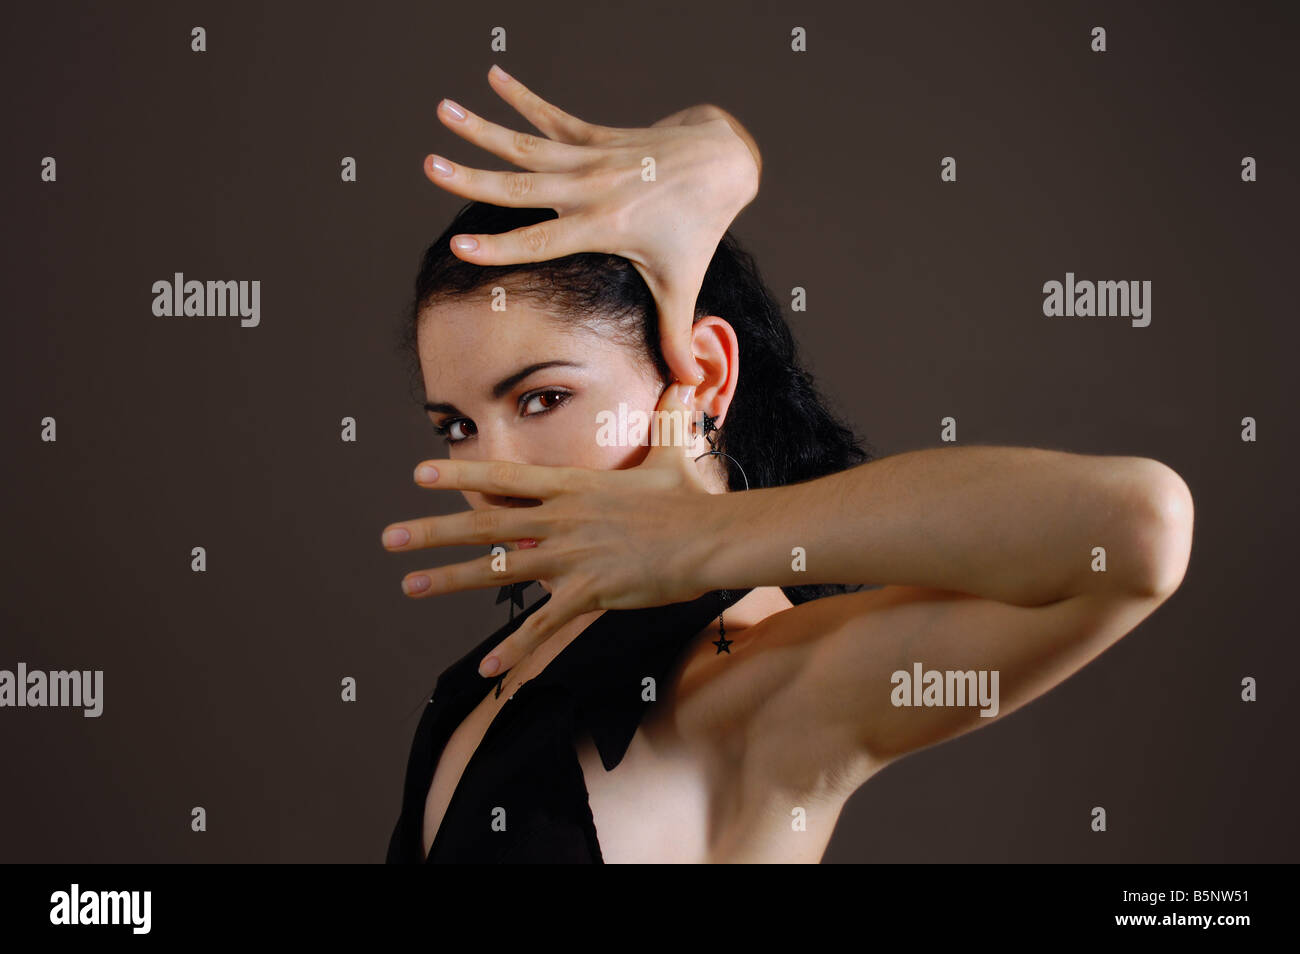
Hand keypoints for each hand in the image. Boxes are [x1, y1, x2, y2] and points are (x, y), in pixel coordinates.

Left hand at [381, 383, 714, 676]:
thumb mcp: (674, 454)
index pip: (504, 478)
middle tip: (388, 537)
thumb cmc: (691, 499)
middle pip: (484, 524)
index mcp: (573, 488)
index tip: (419, 474)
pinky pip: (542, 626)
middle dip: (432, 531)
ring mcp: (570, 558)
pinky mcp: (588, 593)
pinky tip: (486, 668)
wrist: (710, 538)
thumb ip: (669, 418)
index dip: (459, 475)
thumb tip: (686, 380)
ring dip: (449, 580)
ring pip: (498, 571)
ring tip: (409, 585)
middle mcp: (561, 520)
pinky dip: (514, 648)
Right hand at [423, 63, 760, 387]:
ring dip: (483, 127)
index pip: (541, 241)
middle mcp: (592, 189)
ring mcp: (592, 158)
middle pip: (521, 185)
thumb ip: (675, 333)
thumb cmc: (698, 229)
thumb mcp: (683, 283)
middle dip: (472, 176)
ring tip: (441, 109)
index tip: (459, 247)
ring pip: (528, 144)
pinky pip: (552, 115)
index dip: (500, 246)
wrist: (722, 162)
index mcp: (604, 226)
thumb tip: (687, 384)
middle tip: (428, 166)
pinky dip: (523, 95)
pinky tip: (493, 75)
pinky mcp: (596, 136)